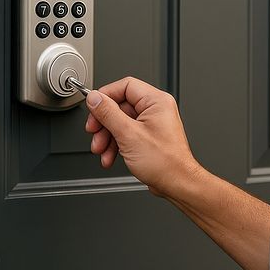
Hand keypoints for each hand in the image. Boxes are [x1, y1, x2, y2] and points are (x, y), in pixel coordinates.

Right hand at [84, 77, 202, 197]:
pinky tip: (110, 156)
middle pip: (120, 106)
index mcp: (156, 101)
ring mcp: (152, 124)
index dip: (106, 96)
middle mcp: (156, 109)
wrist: (176, 184)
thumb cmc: (165, 162)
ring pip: (120, 122)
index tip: (93, 107)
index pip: (125, 86)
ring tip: (101, 150)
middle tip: (94, 133)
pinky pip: (126, 134)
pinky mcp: (148, 137)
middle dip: (104, 123)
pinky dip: (115, 144)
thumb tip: (95, 98)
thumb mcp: (128, 134)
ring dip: (107, 137)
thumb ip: (108, 113)